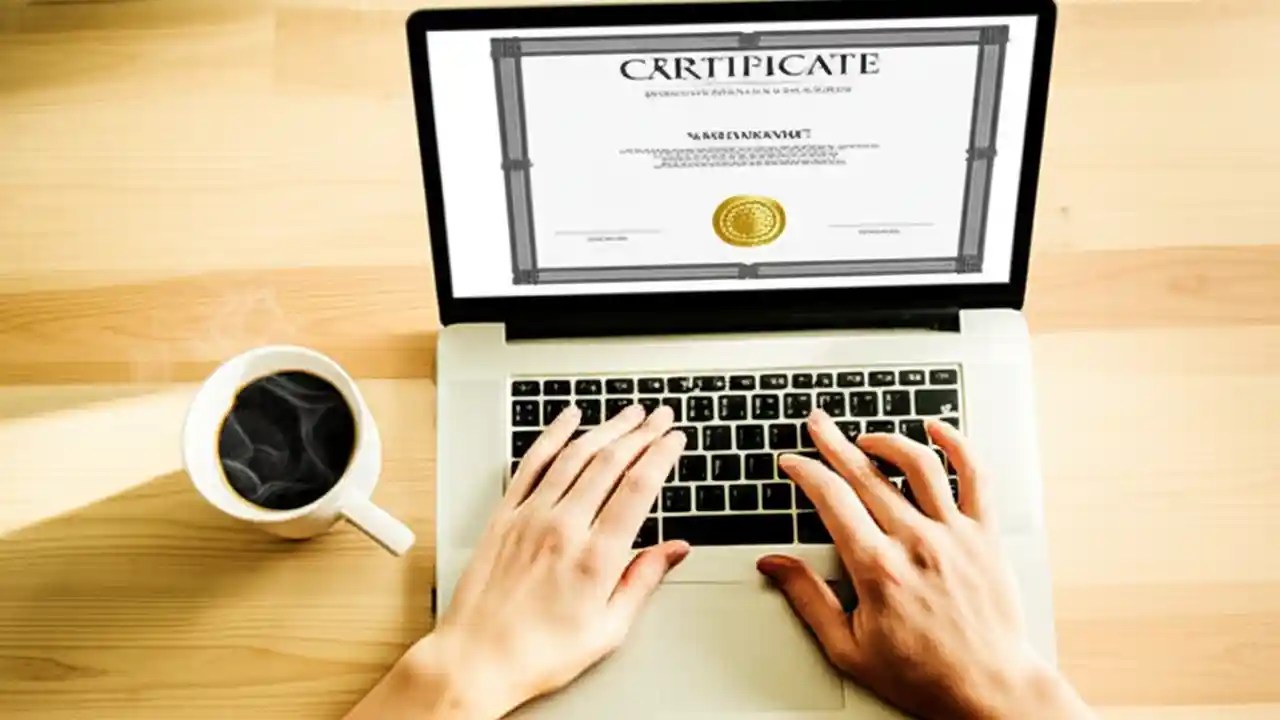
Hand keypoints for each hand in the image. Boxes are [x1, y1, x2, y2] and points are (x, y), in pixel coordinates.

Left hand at [347, 404, 687, 719]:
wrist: (477, 659)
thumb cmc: (539, 652)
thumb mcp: (608, 628)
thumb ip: (643, 580)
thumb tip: (674, 550)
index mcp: (595, 558)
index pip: (638, 488)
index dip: (661, 455)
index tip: (675, 439)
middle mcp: (562, 528)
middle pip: (610, 463)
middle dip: (641, 433)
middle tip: (660, 417)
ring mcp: (530, 517)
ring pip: (574, 456)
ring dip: (606, 429)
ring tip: (628, 414)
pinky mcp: (505, 516)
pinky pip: (531, 463)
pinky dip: (553, 435)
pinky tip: (568, 419)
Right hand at [758, 412, 1091, 719]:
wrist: (989, 689)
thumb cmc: (923, 675)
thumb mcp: (848, 648)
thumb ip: (807, 599)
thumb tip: (773, 564)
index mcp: (878, 569)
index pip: (832, 499)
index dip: (806, 472)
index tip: (792, 461)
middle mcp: (916, 543)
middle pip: (866, 473)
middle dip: (833, 443)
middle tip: (817, 424)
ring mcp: (955, 534)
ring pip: (918, 464)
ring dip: (886, 441)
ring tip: (865, 437)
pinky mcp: (985, 535)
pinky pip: (976, 476)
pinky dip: (958, 444)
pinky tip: (937, 429)